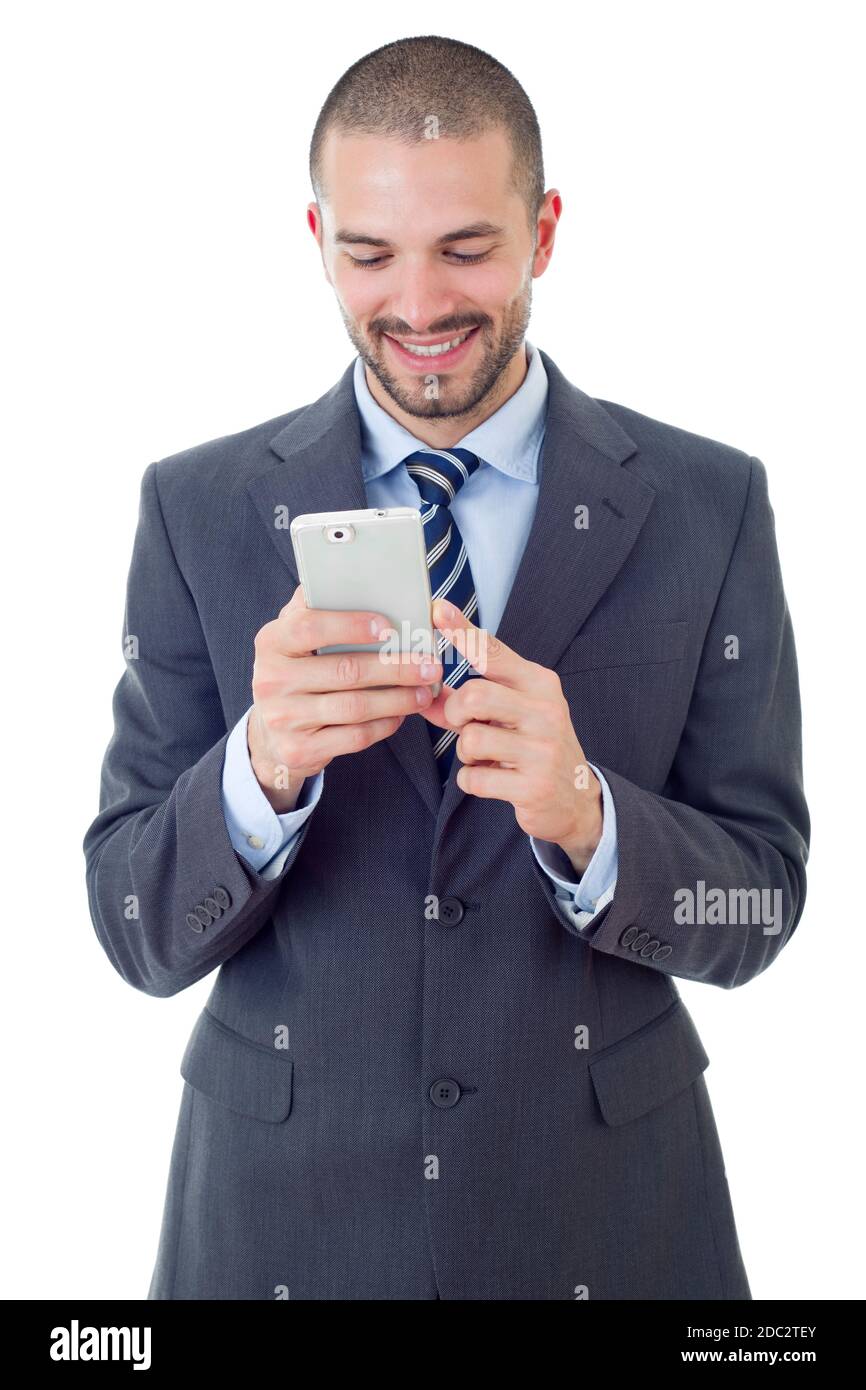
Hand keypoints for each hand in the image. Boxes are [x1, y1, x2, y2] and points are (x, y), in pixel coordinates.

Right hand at [248, 585, 441, 811]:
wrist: (270, 733)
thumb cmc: (297, 671)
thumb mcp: (295, 636)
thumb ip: (318, 607)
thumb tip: (358, 574)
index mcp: (272, 641)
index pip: (309, 626)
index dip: (351, 625)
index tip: (390, 626)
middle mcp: (271, 679)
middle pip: (344, 671)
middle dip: (395, 667)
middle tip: (430, 663)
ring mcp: (283, 717)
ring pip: (354, 707)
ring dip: (398, 698)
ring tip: (426, 690)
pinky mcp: (298, 749)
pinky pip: (353, 736)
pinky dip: (385, 724)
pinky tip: (402, 714)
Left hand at [422, 598, 602, 874]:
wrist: (576, 798)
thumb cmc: (535, 747)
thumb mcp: (509, 716)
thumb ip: (466, 703)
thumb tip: (426, 695)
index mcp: (539, 684)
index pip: (493, 651)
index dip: (462, 630)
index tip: (437, 609)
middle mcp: (545, 710)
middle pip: (475, 695)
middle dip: (456, 712)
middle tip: (462, 724)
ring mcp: (542, 749)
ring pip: (471, 739)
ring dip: (465, 752)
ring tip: (486, 756)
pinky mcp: (533, 785)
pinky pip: (474, 777)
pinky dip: (472, 779)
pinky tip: (492, 779)